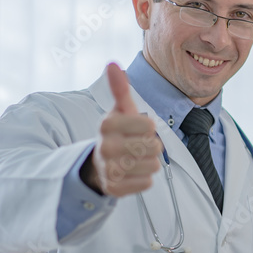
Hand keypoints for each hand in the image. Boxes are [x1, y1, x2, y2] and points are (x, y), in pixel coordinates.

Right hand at [84, 63, 162, 196]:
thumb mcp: (120, 110)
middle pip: (154, 147)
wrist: (98, 164)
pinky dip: (144, 179)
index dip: (148, 128)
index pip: (149, 125)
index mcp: (107, 124)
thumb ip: (120, 89)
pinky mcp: (113, 189)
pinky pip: (147, 183)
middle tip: (137, 146)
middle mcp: (105, 146)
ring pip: (153, 166)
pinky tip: (132, 173)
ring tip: (135, 159)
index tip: (137, 129)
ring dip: (149, 163)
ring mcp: (108, 169)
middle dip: (151, 146)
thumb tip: (113, 64)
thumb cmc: (117, 133)